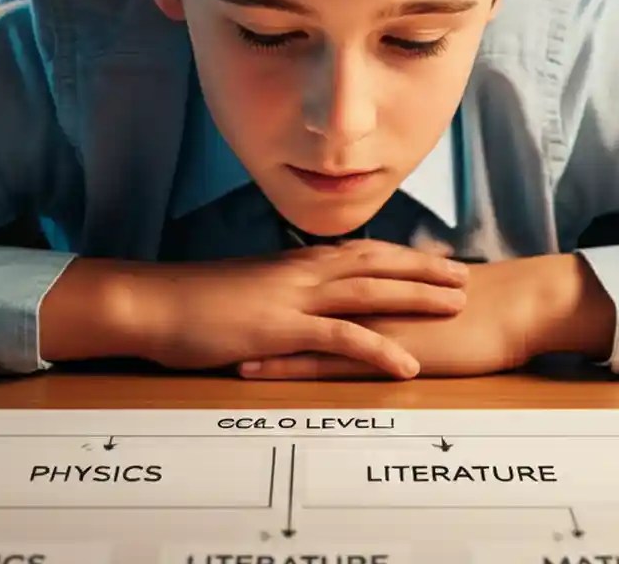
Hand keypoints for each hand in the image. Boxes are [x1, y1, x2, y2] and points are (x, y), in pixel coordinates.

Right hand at [38, 240, 469, 378]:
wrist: (152, 304)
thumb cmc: (192, 301)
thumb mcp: (244, 291)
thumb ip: (279, 294)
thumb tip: (299, 303)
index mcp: (294, 264)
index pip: (361, 252)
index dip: (400, 256)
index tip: (433, 259)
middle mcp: (302, 273)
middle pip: (377, 264)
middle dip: (423, 269)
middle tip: (465, 276)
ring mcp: (294, 299)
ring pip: (369, 292)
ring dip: (416, 297)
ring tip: (456, 306)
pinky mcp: (283, 329)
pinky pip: (341, 339)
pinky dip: (378, 350)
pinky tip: (406, 366)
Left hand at [238, 253, 615, 378]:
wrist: (516, 307)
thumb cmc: (482, 304)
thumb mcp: (430, 294)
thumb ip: (400, 293)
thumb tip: (381, 294)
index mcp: (373, 281)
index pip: (311, 279)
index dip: (269, 283)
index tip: (230, 288)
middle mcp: (363, 296)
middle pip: (293, 297)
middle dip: (247, 303)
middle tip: (202, 309)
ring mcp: (368, 323)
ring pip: (299, 326)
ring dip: (255, 333)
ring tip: (210, 340)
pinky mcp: (382, 351)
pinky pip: (326, 359)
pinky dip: (288, 364)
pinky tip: (258, 370)